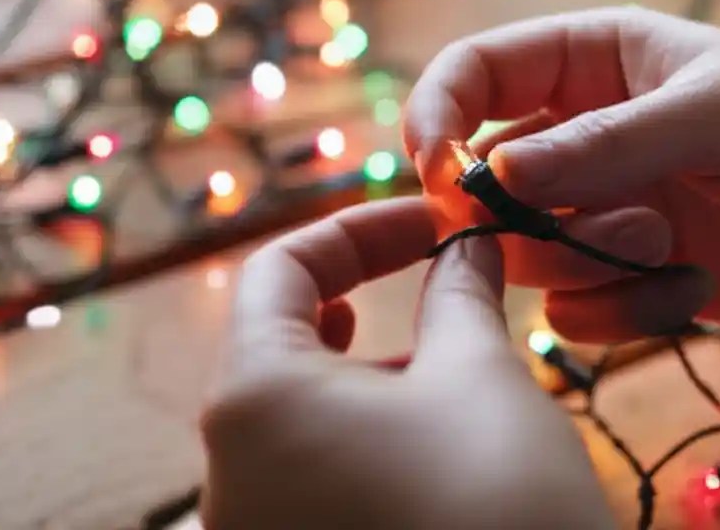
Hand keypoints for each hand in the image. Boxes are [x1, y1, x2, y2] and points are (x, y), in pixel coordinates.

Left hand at [201, 199, 612, 529]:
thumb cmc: (494, 504)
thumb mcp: (480, 379)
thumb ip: (460, 294)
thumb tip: (467, 245)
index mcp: (252, 396)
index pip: (279, 269)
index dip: (358, 229)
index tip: (431, 220)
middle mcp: (226, 466)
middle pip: (280, 342)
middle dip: (364, 297)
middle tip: (437, 276)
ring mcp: (249, 526)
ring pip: (296, 414)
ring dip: (368, 373)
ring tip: (448, 371)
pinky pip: (306, 477)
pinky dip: (358, 437)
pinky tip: (423, 444)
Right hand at [404, 7, 719, 336]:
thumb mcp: (713, 117)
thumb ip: (598, 146)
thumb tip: (488, 175)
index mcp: (596, 60)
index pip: (476, 71)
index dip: (439, 116)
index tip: (437, 176)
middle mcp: (586, 134)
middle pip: (484, 177)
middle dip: (519, 214)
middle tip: (570, 230)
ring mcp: (608, 208)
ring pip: (525, 251)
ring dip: (584, 262)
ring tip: (667, 247)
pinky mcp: (634, 276)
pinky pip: (574, 308)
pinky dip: (620, 311)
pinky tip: (692, 289)